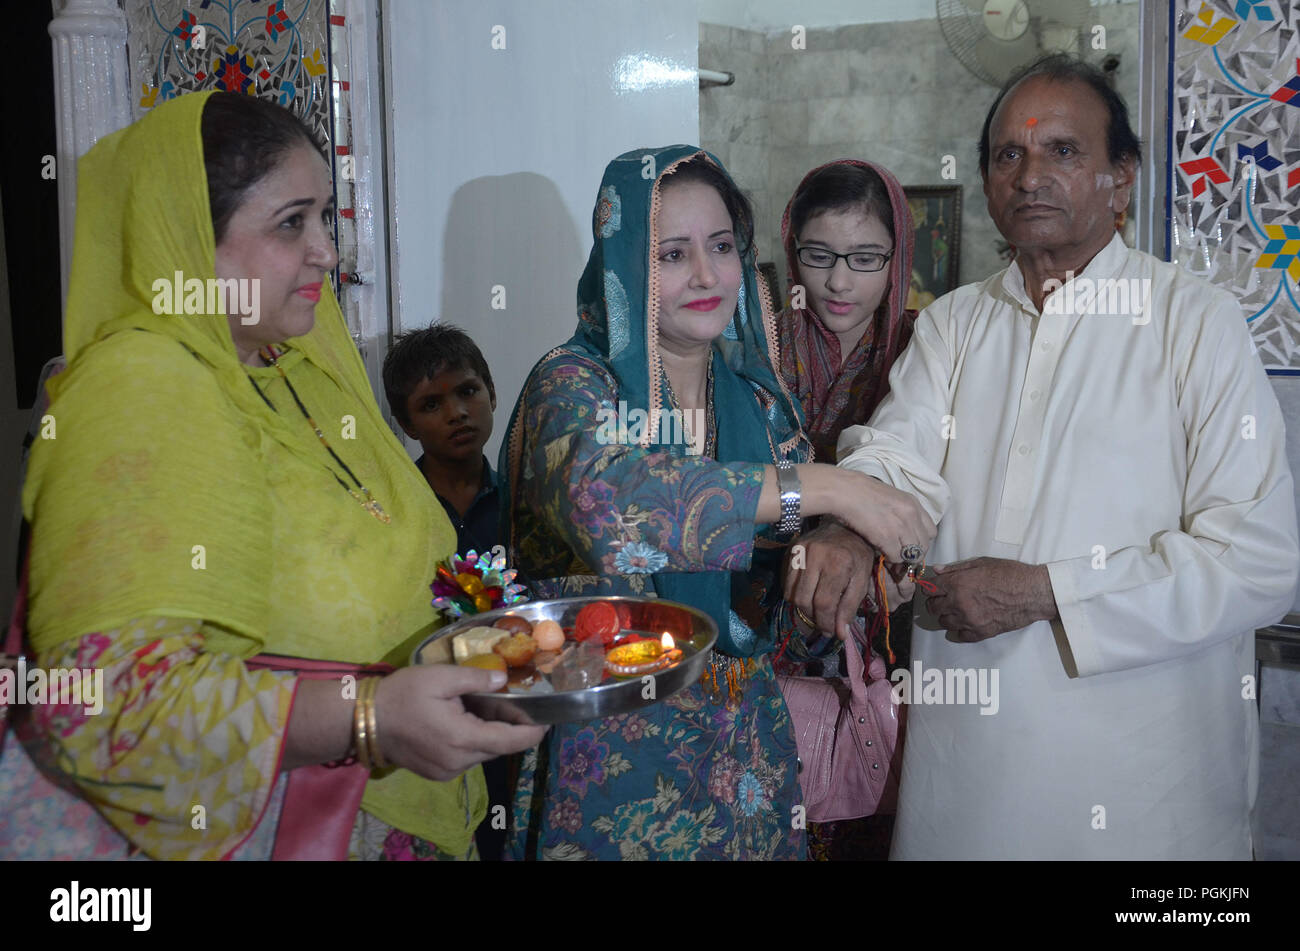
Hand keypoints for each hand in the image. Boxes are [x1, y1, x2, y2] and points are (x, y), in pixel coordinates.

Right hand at [375, 665, 547, 781]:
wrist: (363, 721)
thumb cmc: (402, 695)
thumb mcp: (441, 677)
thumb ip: (477, 680)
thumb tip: (503, 680)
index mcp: (463, 738)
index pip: (511, 741)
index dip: (533, 732)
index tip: (548, 720)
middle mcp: (459, 762)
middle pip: (499, 748)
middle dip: (512, 728)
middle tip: (516, 703)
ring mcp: (447, 771)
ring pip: (483, 753)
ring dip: (491, 734)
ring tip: (490, 708)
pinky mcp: (437, 773)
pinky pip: (466, 758)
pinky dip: (474, 742)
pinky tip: (468, 721)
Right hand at [784, 521, 915, 639]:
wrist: (845, 525)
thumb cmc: (858, 555)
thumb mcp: (862, 581)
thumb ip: (850, 607)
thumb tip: (839, 634)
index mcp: (837, 563)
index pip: (824, 603)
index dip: (825, 622)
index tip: (830, 632)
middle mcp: (815, 556)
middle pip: (804, 600)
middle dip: (813, 618)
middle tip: (823, 622)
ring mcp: (800, 552)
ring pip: (791, 593)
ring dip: (802, 608)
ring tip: (815, 609)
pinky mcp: (791, 551)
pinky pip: (786, 582)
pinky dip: (795, 594)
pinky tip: (808, 594)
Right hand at [833, 471, 936, 565]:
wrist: (845, 491)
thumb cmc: (862, 493)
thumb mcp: (891, 498)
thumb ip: (903, 514)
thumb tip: (905, 534)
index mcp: (913, 504)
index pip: (931, 532)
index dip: (921, 541)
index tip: (909, 543)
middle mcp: (911, 515)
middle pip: (924, 546)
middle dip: (913, 553)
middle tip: (899, 552)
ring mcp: (900, 526)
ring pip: (912, 554)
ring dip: (900, 557)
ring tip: (888, 551)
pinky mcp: (887, 537)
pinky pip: (896, 557)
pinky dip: (888, 558)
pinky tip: (880, 550)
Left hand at [925, 557, 1057, 641]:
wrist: (1032, 593)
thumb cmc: (1010, 574)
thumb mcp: (981, 563)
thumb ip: (956, 568)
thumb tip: (937, 570)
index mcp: (958, 584)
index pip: (930, 589)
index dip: (929, 587)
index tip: (932, 588)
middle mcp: (959, 603)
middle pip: (933, 608)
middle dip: (935, 602)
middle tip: (942, 599)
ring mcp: (969, 620)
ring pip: (944, 623)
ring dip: (946, 616)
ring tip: (955, 610)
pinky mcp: (981, 632)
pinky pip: (960, 636)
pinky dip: (960, 630)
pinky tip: (966, 622)